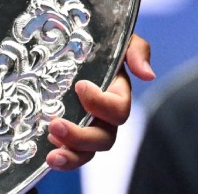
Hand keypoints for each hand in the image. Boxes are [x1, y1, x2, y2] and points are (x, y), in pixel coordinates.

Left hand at [46, 35, 154, 169]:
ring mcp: (87, 127)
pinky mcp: (68, 134)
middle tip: (55, 124)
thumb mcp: (120, 39)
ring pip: (88, 153)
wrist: (68, 41)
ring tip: (52, 155)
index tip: (80, 86)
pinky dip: (63, 158)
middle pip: (104, 139)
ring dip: (71, 155)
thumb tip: (148, 75)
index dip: (101, 103)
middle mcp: (105, 116)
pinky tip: (49, 152)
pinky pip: (71, 155)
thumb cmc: (99, 41)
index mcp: (117, 93)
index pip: (119, 110)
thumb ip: (137, 51)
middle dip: (80, 136)